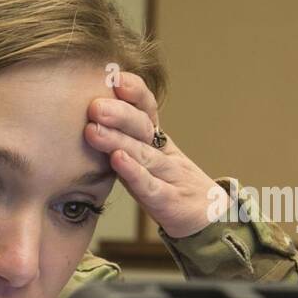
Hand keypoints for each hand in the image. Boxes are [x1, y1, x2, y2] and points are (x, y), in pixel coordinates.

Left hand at [84, 71, 223, 238]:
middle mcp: (163, 153)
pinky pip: (149, 185)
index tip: (113, 77)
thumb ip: (123, 143)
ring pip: (143, 153)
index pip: (148, 109)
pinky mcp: (169, 201)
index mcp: (157, 140)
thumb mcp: (147, 162)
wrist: (211, 221)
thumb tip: (86, 121)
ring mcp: (169, 176)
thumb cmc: (169, 188)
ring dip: (117, 139)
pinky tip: (117, 160)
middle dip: (119, 114)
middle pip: (142, 128)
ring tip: (94, 128)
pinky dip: (133, 172)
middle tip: (94, 104)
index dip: (134, 93)